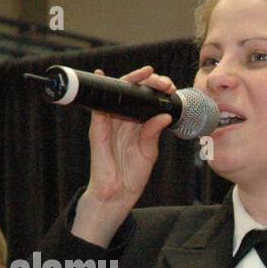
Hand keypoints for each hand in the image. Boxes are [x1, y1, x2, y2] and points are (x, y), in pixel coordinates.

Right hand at [73, 65, 175, 244]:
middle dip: (146, 80)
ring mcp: (109, 122)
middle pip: (131, 92)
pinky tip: (102, 76)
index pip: (144, 100)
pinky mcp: (98, 129)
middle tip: (161, 79)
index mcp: (137, 124)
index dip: (155, 89)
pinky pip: (97, 107)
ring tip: (145, 74)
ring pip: (116, 94)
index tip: (169, 86)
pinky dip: (100, 91)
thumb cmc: (132, 174)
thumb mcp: (148, 152)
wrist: (118, 193)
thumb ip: (153, 132)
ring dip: (130, 80)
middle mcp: (123, 120)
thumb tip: (165, 115)